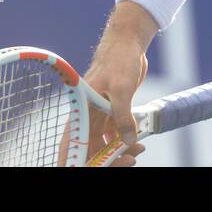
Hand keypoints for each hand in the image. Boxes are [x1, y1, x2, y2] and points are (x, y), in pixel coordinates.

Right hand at [83, 29, 149, 166]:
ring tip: (137, 151)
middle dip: (107, 160)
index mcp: (82, 112)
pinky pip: (116, 134)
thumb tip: (128, 141)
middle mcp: (88, 116)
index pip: (73, 146)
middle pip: (91, 149)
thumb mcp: (122, 88)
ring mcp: (100, 115)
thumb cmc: (118, 59)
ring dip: (119, 152)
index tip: (90, 169)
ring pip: (104, 144)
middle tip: (129, 160)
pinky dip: (125, 140)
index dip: (77, 163)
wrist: (127, 42)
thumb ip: (123, 117)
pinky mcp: (113, 111)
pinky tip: (138, 143)